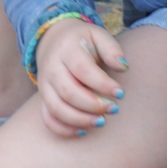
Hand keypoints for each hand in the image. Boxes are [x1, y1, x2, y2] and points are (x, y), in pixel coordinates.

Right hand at [32, 17, 125, 137]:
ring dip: (80, 120)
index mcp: (67, 49)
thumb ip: (111, 49)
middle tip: (114, 109)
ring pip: (56, 108)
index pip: (83, 70)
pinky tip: (83, 132)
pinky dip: (63, 129)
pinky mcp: (43, 97)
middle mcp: (52, 67)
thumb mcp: (98, 35)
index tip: (121, 93)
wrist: (54, 39)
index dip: (103, 84)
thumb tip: (123, 66)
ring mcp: (44, 84)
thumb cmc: (82, 40)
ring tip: (101, 122)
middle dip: (93, 105)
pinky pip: (47, 118)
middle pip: (68, 92)